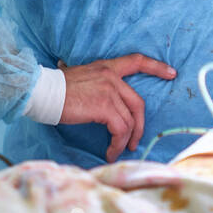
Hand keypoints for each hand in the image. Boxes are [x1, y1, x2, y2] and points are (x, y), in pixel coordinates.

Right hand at [58, 54, 175, 161]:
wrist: (42, 91)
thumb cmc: (55, 88)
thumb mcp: (79, 77)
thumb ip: (93, 82)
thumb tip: (91, 92)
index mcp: (106, 67)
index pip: (136, 61)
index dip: (156, 67)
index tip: (171, 73)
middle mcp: (111, 77)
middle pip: (138, 103)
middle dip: (140, 125)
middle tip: (135, 140)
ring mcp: (110, 91)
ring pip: (130, 120)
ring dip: (126, 140)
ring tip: (118, 150)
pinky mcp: (105, 106)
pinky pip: (120, 129)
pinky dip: (118, 144)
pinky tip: (110, 151)